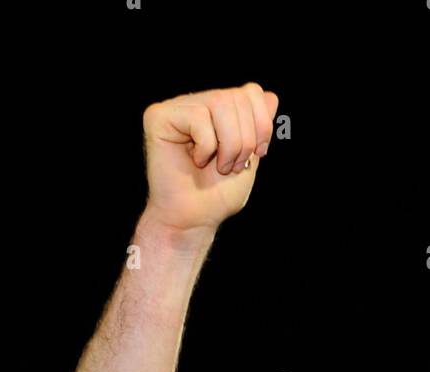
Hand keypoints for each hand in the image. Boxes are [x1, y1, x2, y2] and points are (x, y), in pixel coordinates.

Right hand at [142, 83, 277, 232]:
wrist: (192, 222)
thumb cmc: (216, 196)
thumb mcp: (250, 159)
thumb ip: (259, 127)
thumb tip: (271, 95)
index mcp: (218, 111)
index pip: (251, 92)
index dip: (262, 124)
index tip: (257, 154)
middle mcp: (197, 103)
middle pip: (238, 97)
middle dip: (245, 140)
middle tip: (231, 167)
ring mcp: (177, 108)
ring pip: (220, 103)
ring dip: (228, 145)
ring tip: (217, 166)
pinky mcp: (158, 116)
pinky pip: (198, 117)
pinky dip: (205, 146)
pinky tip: (195, 160)